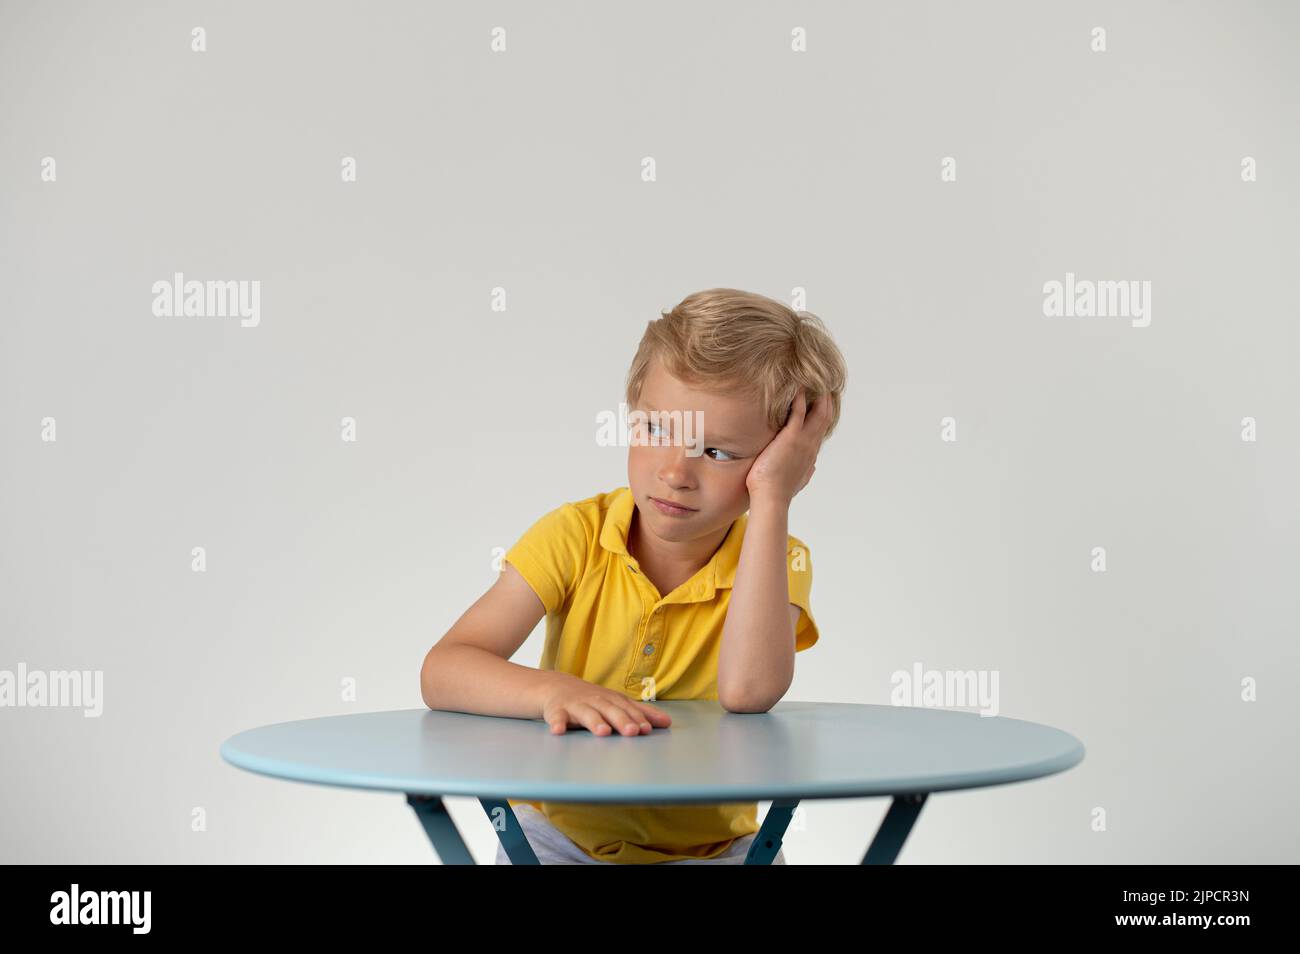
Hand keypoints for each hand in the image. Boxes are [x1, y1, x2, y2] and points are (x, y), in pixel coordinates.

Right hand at [540, 674, 672, 735]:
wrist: (555, 686)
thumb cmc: (592, 699)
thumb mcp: (616, 703)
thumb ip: (640, 713)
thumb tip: (667, 722)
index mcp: (611, 700)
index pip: (626, 709)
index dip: (637, 718)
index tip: (647, 729)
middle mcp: (595, 700)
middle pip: (609, 710)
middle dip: (621, 720)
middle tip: (632, 731)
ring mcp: (575, 705)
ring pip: (586, 713)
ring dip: (594, 722)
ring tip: (603, 732)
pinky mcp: (557, 711)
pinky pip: (556, 717)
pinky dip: (557, 723)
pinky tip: (558, 731)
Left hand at [745, 389, 831, 507]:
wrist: (771, 498)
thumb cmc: (779, 492)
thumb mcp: (798, 480)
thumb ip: (806, 472)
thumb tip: (812, 468)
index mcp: (811, 454)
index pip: (821, 429)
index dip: (824, 414)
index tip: (822, 402)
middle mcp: (811, 445)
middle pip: (825, 416)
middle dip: (825, 399)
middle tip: (822, 383)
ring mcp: (803, 440)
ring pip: (817, 411)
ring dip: (817, 395)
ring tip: (813, 379)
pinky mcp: (791, 437)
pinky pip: (799, 412)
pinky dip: (799, 398)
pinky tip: (797, 387)